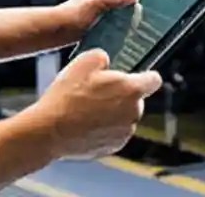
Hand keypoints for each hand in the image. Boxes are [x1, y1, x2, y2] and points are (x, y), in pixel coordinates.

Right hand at [29, 49, 162, 159]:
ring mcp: (124, 133)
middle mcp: (134, 113)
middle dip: (121, 95)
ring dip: (112, 113)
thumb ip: (103, 57)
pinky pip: (113, 133)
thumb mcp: (84, 61)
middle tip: (97, 92)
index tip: (139, 75)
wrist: (50, 131)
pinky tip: (85, 124)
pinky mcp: (112, 147)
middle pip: (135, 99)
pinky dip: (104, 129)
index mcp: (132, 90)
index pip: (154, 80)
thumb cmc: (67, 97)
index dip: (146, 75)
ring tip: (86, 110)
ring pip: (123, 117)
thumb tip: (107, 61)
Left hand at [60, 0, 142, 36]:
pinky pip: (127, 10)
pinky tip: (134, 26)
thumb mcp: (98, 3)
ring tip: (146, 19)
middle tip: (156, 8)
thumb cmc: (74, 14)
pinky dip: (131, 17)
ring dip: (139, 9)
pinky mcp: (110, 9)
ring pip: (133, 0)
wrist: (63, 28)